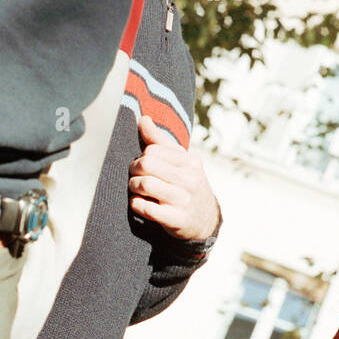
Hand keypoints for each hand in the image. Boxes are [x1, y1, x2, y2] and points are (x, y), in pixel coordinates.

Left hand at [129, 115, 219, 241]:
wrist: (205, 219)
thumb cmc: (186, 185)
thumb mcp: (180, 162)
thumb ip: (159, 141)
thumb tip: (143, 118)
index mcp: (190, 162)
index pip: (153, 150)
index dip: (141, 157)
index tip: (143, 165)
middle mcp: (190, 179)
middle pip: (146, 165)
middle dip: (133, 170)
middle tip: (134, 176)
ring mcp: (184, 200)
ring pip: (144, 185)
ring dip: (133, 187)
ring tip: (136, 189)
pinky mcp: (176, 219)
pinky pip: (146, 208)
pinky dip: (136, 204)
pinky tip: (139, 203)